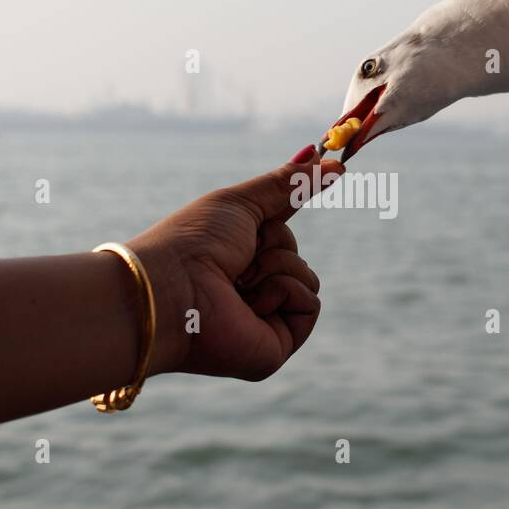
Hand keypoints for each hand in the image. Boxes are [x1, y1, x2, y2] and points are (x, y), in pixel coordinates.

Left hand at [130, 148, 343, 380]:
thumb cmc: (193, 242)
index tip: (333, 169)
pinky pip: (310, 303)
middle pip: (294, 252)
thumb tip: (336, 164)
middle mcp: (247, 290)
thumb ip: (288, 184)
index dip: (293, 204)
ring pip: (307, 278)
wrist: (172, 287)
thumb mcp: (242, 202)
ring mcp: (263, 320)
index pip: (275, 230)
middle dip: (274, 242)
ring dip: (277, 267)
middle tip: (238, 252)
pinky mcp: (276, 345)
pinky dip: (285, 291)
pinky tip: (249, 302)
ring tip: (238, 280)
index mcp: (232, 257)